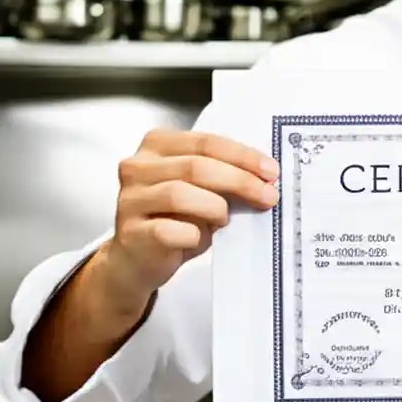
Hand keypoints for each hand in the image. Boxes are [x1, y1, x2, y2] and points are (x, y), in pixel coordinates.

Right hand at [100, 128, 280, 307]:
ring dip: (214, 208)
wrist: (137, 258)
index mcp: (157, 145)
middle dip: (239, 181)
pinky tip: (199, 238)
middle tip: (267, 196)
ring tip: (224, 219)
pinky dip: (193, 235)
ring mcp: (130, 200)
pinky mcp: (131, 233)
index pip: (205, 142)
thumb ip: (222, 177)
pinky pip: (168, 230)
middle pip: (196, 166)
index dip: (242, 156)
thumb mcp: (200, 190)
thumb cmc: (174, 218)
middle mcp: (137, 167)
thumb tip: (265, 180)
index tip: (271, 171)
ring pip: (180, 194)